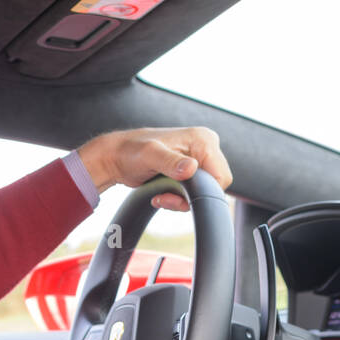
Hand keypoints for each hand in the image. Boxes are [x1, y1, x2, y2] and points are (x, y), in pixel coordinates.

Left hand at [76, 126, 232, 210]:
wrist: (119, 157)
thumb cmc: (131, 151)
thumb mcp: (150, 155)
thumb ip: (170, 162)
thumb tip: (191, 168)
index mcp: (203, 139)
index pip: (221, 176)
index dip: (203, 192)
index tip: (176, 195)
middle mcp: (205, 147)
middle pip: (215, 185)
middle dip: (191, 197)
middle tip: (165, 197)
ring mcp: (199, 159)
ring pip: (205, 191)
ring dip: (183, 199)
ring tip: (161, 194)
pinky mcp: (192, 170)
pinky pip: (196, 191)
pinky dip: (180, 198)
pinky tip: (163, 193)